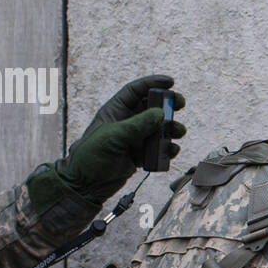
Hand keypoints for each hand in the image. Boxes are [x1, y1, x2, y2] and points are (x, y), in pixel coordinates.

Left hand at [61, 74, 187, 203]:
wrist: (87, 185)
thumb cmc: (92, 156)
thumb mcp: (114, 136)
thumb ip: (138, 124)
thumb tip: (161, 114)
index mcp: (115, 110)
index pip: (135, 91)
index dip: (153, 83)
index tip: (171, 82)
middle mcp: (127, 121)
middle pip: (152, 107)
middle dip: (168, 105)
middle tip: (180, 104)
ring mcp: (134, 138)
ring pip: (159, 128)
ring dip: (171, 129)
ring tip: (177, 132)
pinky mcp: (140, 154)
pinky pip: (159, 148)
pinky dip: (167, 149)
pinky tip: (170, 151)